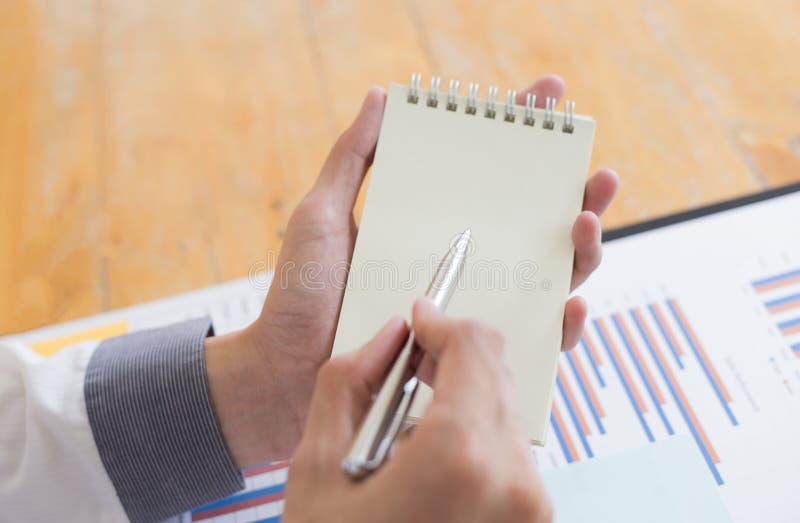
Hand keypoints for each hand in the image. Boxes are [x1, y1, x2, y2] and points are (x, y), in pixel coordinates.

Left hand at [206, 76, 618, 467]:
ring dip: (583, 251)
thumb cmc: (300, 293)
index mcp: (428, 223)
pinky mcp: (471, 354)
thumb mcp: (322, 214)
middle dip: (575, 194)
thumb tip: (382, 96)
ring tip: (587, 221)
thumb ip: (351, 158)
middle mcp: (459, 262)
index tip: (551, 98)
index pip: (485, 174)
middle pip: (533, 224)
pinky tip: (573, 302)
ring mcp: (468, 307)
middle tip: (597, 172)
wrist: (285, 369)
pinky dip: (562, 325)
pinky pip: (532, 342)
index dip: (521, 137)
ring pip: (548, 278)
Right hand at [282, 299, 550, 522]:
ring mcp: (533, 511)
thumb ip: (349, 380)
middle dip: (452, 364)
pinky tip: (430, 467)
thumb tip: (387, 336)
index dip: (443, 323)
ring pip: (507, 414)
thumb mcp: (316, 469)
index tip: (419, 323)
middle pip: (497, 376)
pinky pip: (511, 455)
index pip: (476, 346)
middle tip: (404, 378)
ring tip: (407, 442)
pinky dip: (476, 441)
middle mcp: (516, 482)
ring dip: (462, 404)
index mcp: (462, 458)